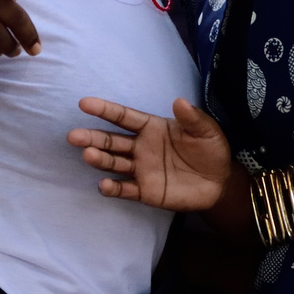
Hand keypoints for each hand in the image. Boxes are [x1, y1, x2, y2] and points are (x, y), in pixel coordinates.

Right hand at [67, 97, 232, 210]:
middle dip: (93, 137)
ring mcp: (141, 169)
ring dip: (100, 160)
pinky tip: (104, 185)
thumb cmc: (211, 149)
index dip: (105, 110)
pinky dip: (113, 188)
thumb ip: (192, 118)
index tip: (84, 104)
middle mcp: (141, 147)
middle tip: (73, 136)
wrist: (220, 182)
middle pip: (112, 140)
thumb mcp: (207, 131)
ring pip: (114, 163)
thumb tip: (179, 101)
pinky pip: (125, 189)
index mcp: (151, 127)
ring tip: (87, 155)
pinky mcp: (145, 191)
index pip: (124, 117)